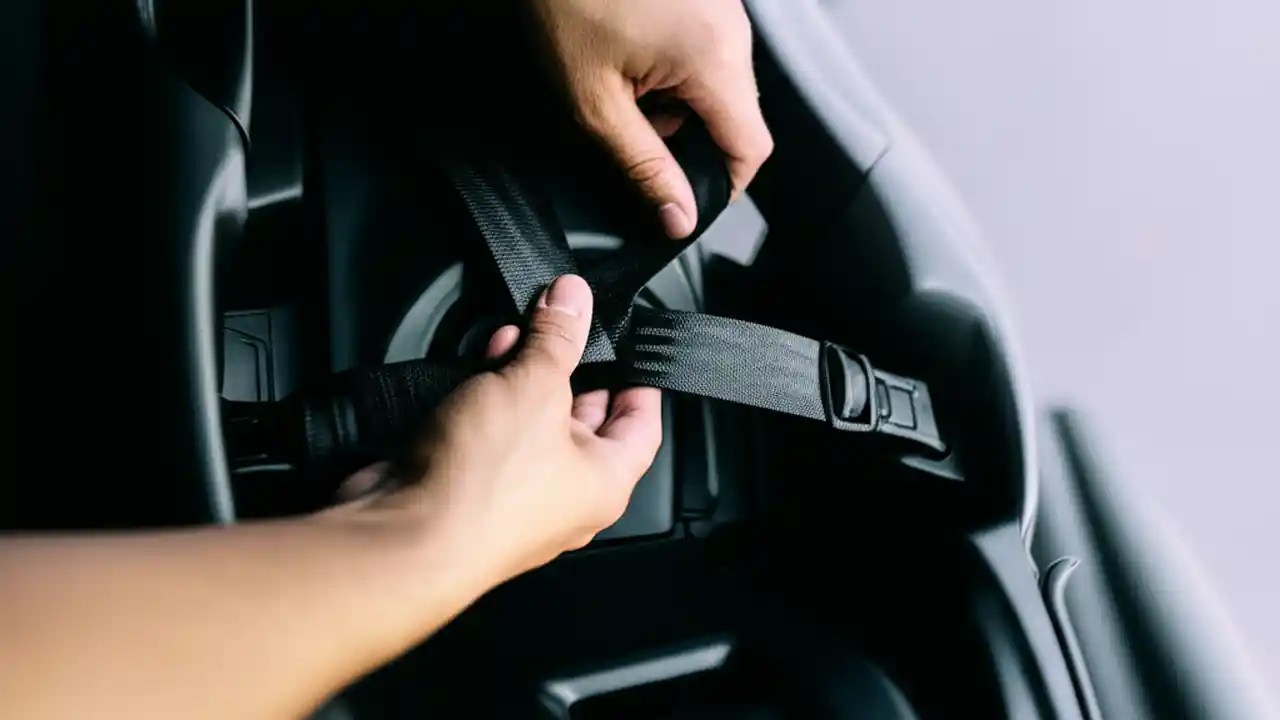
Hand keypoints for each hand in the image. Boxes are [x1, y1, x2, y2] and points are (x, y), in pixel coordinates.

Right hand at [354, 275, 661, 585]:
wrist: (401, 537)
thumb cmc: (481, 488)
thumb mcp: (534, 386)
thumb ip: (557, 337)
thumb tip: (574, 299)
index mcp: (604, 483)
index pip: (641, 425)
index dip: (640, 381)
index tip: (631, 346)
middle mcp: (564, 497)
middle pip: (582, 419)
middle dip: (569, 365)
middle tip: (562, 323)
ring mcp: (513, 496)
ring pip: (529, 422)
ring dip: (522, 375)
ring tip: (515, 333)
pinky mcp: (466, 488)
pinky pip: (489, 434)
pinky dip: (487, 398)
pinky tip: (478, 365)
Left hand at [531, 0, 773, 238]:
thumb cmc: (561, 1)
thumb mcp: (593, 102)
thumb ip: (642, 167)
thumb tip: (678, 219)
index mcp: (715, 56)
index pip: (751, 149)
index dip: (720, 188)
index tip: (678, 201)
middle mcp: (731, 27)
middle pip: (733, 117)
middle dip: (684, 141)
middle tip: (625, 131)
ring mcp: (718, 5)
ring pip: (714, 84)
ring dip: (671, 103)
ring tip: (615, 84)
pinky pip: (700, 50)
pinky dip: (667, 69)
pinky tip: (621, 56)